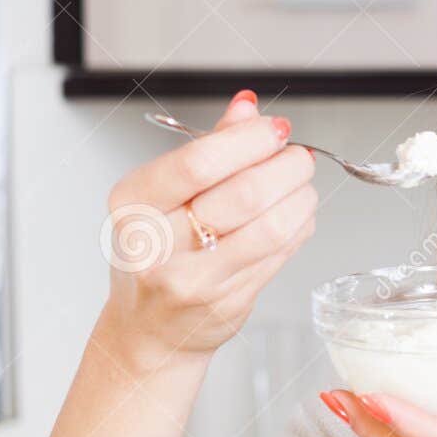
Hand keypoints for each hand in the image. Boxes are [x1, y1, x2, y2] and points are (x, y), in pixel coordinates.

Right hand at [100, 90, 317, 372]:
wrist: (149, 329)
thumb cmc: (155, 254)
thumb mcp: (162, 195)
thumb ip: (206, 149)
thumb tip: (248, 107)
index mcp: (134, 204)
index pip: (198, 162)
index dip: (249, 140)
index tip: (276, 129)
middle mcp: (158, 245)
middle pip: (245, 194)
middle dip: (287, 166)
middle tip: (299, 156)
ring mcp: (194, 280)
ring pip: (271, 228)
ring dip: (301, 197)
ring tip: (302, 184)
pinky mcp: (229, 303)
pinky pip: (280, 255)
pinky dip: (299, 226)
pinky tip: (296, 214)